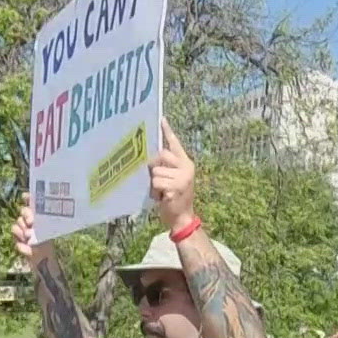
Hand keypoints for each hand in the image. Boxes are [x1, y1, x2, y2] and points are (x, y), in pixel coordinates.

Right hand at [12, 193, 50, 269]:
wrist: (41, 258)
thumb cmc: (47, 243)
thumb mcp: (46, 231)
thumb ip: (40, 223)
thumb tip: (32, 220)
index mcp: (39, 216)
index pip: (32, 203)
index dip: (28, 198)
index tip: (25, 196)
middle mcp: (30, 219)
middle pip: (23, 211)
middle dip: (26, 215)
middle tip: (31, 222)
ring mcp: (23, 227)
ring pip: (17, 222)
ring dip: (23, 230)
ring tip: (30, 238)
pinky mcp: (17, 236)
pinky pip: (14, 232)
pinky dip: (20, 238)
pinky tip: (26, 245)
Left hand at [149, 116, 197, 230]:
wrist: (182, 218)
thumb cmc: (173, 197)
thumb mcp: (171, 179)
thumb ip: (165, 167)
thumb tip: (150, 159)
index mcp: (186, 163)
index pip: (175, 144)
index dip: (168, 131)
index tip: (161, 119)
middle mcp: (187, 167)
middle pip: (161, 155)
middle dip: (155, 167)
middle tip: (160, 180)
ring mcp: (183, 177)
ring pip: (156, 172)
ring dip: (154, 184)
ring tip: (162, 192)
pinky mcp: (176, 187)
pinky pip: (156, 183)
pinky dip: (155, 192)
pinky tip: (163, 198)